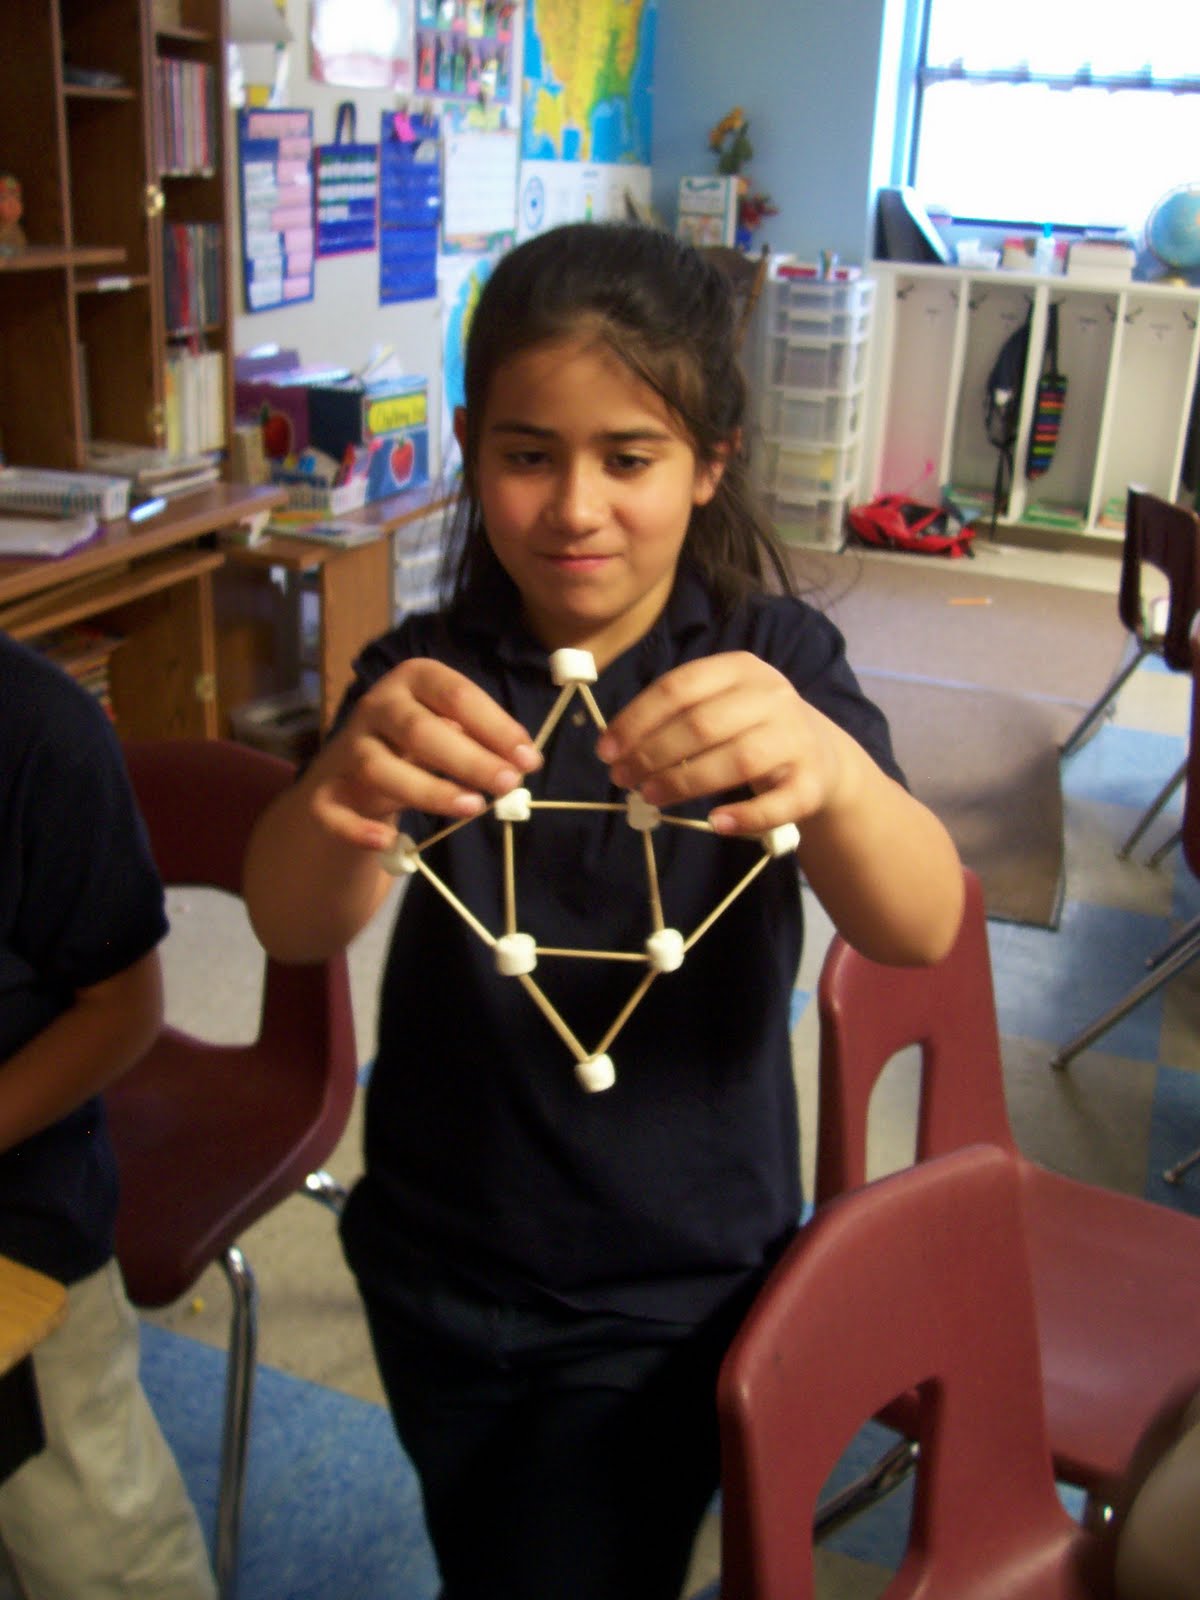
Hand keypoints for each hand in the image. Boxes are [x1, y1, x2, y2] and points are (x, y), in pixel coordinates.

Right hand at [307, 659, 541, 850]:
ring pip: (378, 767)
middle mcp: (376, 706)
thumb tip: (525, 760)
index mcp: (413, 680)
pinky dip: (356, 828)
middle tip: (508, 785)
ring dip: (428, 790)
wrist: (352, 770)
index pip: (456, 694)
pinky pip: (331, 809)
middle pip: (418, 729)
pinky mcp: (325, 791)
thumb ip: (483, 740)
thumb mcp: (451, 728)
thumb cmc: (418, 743)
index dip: (495, 726)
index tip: (529, 759)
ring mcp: (348, 748)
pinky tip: (387, 842)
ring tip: (472, 808)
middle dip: (468, 759)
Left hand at [596, 652, 853, 837]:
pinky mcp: (812, 782)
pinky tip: (713, 824)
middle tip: (622, 779)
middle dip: (652, 754)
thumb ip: (676, 715)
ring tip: (650, 797)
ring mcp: (796, 738)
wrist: (822, 756)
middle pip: (702, 724)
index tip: (606, 750)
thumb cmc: (752, 728)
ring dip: (685, 782)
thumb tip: (616, 744)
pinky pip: (777, 804)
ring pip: (735, 760)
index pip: (678, 688)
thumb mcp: (720, 704)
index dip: (637, 719)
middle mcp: (772, 696)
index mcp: (741, 669)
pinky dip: (744, 817)